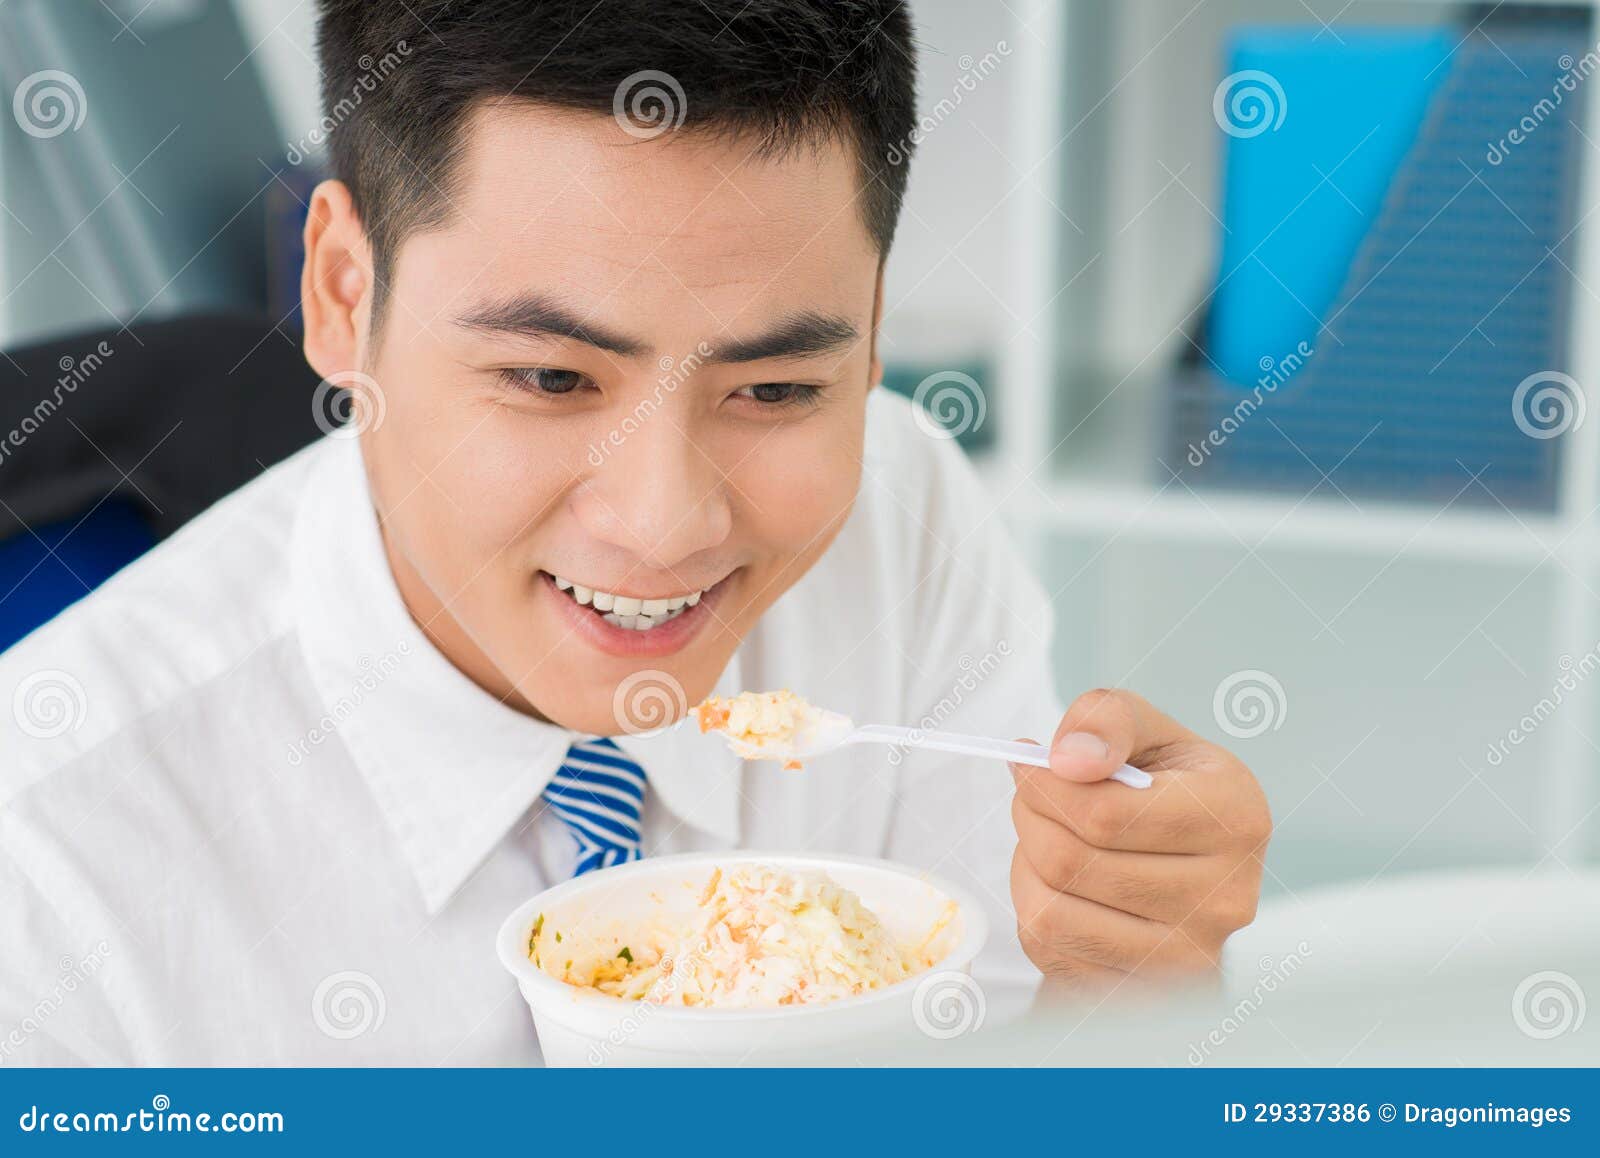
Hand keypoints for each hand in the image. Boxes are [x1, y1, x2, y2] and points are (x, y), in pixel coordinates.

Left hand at [1009, 688, 1270, 993]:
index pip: (1106, 814)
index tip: (1029, 764)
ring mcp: (1188, 957)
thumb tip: (1067, 760)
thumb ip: (1107, 719)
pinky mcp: (1148, 996)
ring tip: (1046, 838)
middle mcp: (1225, 898)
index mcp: (1236, 819)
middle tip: (1031, 796)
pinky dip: (1033, 908)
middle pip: (1070, 862)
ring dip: (1026, 865)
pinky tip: (1060, 884)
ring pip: (1051, 912)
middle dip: (1029, 817)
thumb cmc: (1161, 784)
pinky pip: (1049, 950)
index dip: (1044, 784)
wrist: (1183, 865)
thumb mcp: (1146, 729)